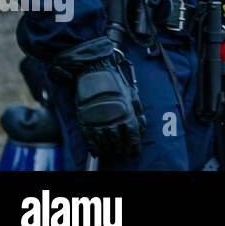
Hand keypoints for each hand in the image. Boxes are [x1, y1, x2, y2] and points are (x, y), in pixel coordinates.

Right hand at [51, 39, 144, 160]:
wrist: (94, 72)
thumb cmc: (116, 82)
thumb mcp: (132, 94)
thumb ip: (137, 111)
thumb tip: (141, 126)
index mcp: (126, 111)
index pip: (132, 135)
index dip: (134, 146)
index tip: (134, 152)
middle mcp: (112, 118)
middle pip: (118, 141)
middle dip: (121, 149)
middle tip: (122, 153)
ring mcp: (97, 120)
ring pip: (104, 142)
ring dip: (109, 150)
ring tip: (111, 153)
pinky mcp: (84, 120)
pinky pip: (89, 139)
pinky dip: (94, 147)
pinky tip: (98, 152)